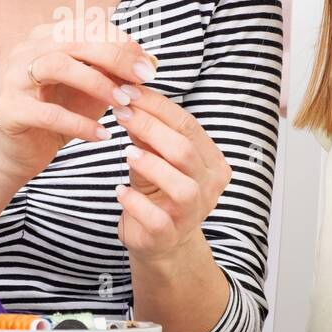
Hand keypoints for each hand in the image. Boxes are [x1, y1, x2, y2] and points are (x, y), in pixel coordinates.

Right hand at [0, 20, 156, 185]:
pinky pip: (48, 113)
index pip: (87, 27)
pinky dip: (79, 124)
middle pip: (73, 40)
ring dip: (97, 83)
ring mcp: (14, 79)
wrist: (22, 151)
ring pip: (58, 66)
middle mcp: (26, 50)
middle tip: (143, 78)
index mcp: (46, 37)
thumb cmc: (62, 113)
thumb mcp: (94, 89)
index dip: (120, 42)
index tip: (148, 64)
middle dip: (114, 57)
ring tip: (123, 103)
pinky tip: (103, 135)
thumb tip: (151, 60)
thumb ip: (116, 72)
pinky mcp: (9, 110)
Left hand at [111, 86, 231, 261]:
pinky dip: (136, 202)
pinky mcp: (169, 236)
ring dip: (151, 165)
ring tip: (125, 152)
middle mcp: (208, 187)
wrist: (158, 240)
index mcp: (211, 162)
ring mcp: (192, 214)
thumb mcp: (154, 157)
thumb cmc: (157, 191)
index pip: (188, 125)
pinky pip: (156, 218)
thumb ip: (147, 133)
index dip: (157, 106)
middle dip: (150, 127)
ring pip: (181, 185)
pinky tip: (120, 191)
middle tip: (121, 112)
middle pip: (184, 150)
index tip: (129, 91)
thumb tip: (129, 95)